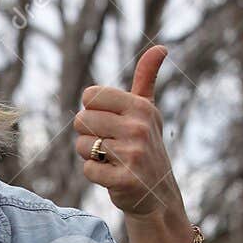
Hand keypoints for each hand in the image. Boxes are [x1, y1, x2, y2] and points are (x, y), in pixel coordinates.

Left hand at [73, 45, 182, 219]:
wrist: (158, 195)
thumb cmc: (145, 147)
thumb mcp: (147, 111)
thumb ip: (146, 79)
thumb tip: (160, 48)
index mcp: (140, 106)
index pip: (91, 96)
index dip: (92, 111)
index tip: (108, 122)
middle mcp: (139, 127)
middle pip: (82, 120)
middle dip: (88, 135)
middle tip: (108, 145)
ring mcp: (133, 154)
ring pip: (82, 146)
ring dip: (89, 156)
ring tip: (111, 160)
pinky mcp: (125, 179)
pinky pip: (87, 170)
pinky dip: (94, 174)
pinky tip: (112, 176)